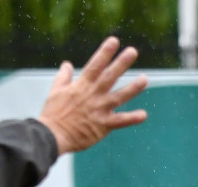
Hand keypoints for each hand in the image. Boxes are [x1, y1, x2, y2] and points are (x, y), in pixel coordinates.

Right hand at [38, 37, 148, 154]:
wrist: (52, 135)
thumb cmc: (53, 114)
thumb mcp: (56, 91)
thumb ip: (64, 77)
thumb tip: (66, 64)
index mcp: (81, 85)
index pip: (95, 65)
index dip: (105, 52)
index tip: (114, 41)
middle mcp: (92, 95)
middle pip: (109, 76)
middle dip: (121, 63)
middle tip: (133, 51)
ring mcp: (99, 109)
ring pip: (119, 97)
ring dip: (132, 88)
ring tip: (145, 79)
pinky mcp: (102, 125)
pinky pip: (120, 121)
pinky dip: (132, 118)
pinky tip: (143, 115)